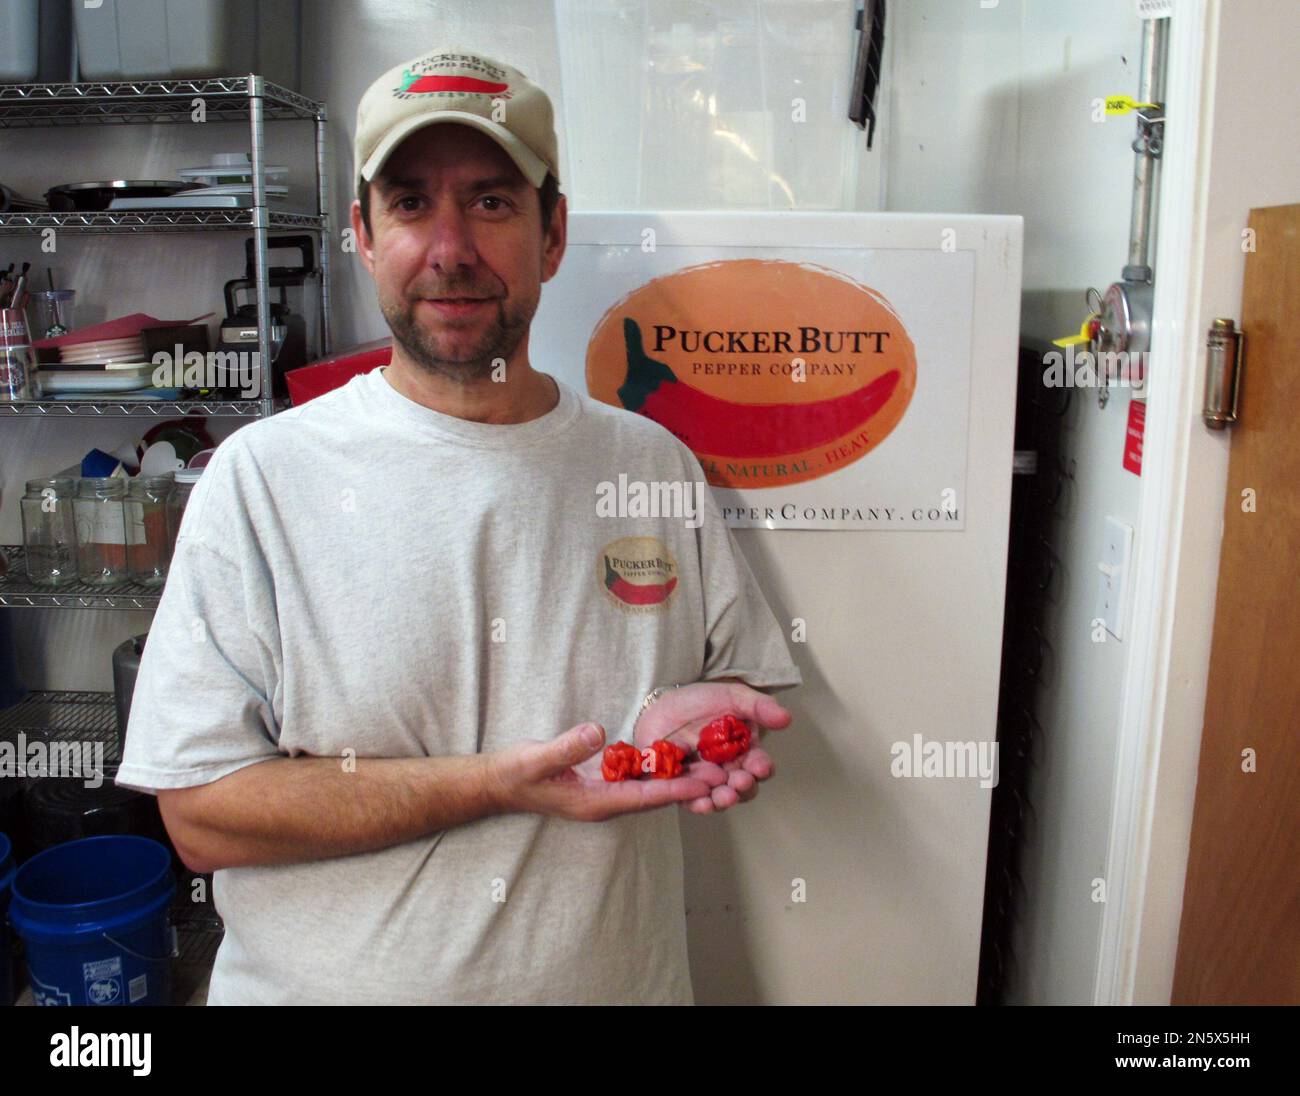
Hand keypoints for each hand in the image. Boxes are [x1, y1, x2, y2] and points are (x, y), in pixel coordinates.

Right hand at [484, 722, 723, 822]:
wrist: (497, 783)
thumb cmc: (515, 774)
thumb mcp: (537, 759)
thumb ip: (567, 748)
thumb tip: (599, 733)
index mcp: (595, 803)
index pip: (644, 797)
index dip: (675, 789)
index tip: (705, 782)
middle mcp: (606, 801)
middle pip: (655, 794)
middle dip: (688, 784)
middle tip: (726, 771)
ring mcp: (604, 792)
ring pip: (650, 786)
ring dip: (679, 775)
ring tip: (715, 762)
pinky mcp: (601, 781)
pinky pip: (637, 777)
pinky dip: (659, 768)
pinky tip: (679, 754)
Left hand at [634, 681, 792, 814]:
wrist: (661, 703)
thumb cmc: (700, 700)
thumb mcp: (733, 697)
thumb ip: (759, 706)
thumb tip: (786, 718)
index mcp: (744, 751)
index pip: (759, 766)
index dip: (761, 768)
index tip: (760, 766)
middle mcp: (728, 770)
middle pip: (743, 788)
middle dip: (743, 787)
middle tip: (740, 782)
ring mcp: (706, 781)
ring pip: (720, 798)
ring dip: (724, 799)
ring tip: (724, 796)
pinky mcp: (682, 787)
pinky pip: (692, 801)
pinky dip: (698, 804)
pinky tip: (701, 802)